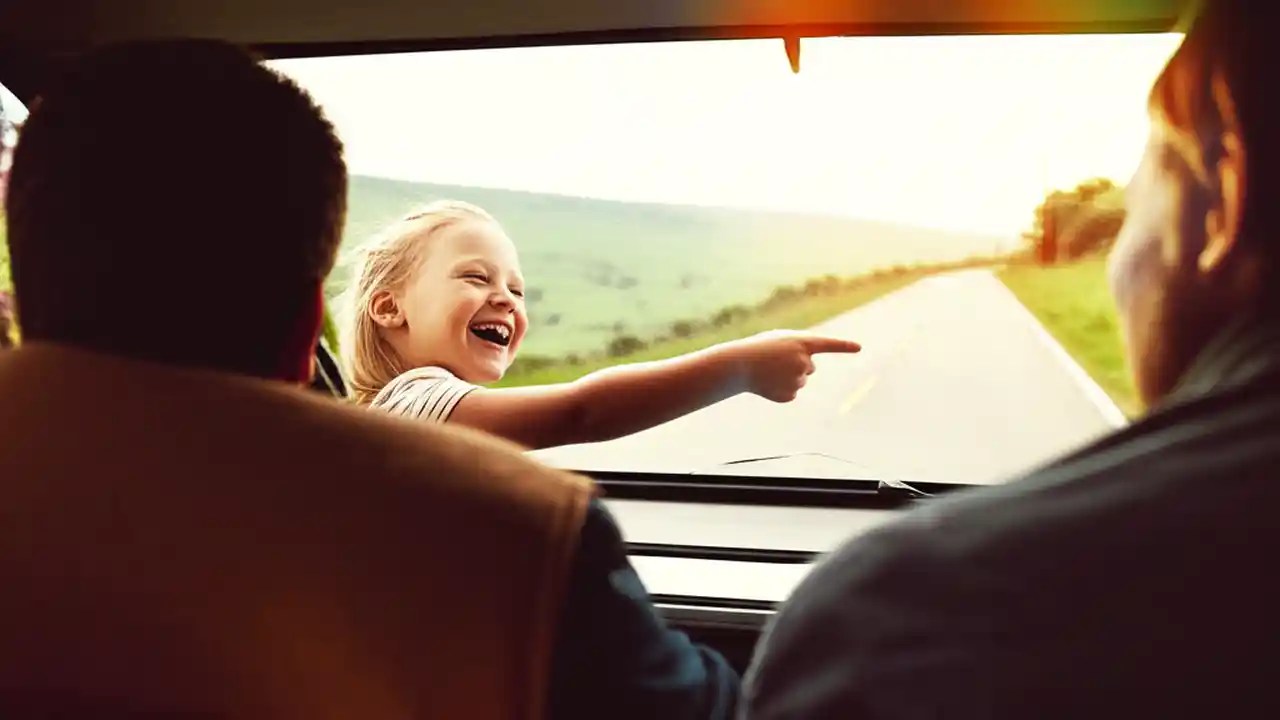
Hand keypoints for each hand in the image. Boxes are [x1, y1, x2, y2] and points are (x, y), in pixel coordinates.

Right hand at [728, 330, 861, 401]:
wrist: (739, 365)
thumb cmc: (758, 348)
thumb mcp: (779, 341)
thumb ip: (798, 349)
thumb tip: (808, 369)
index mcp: (802, 343)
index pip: (829, 344)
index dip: (845, 346)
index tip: (859, 347)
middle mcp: (804, 361)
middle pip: (810, 367)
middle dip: (798, 365)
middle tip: (777, 362)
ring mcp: (798, 380)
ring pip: (800, 381)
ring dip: (788, 377)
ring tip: (769, 372)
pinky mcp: (790, 395)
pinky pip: (792, 392)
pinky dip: (781, 389)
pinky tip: (768, 383)